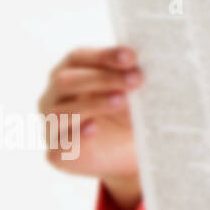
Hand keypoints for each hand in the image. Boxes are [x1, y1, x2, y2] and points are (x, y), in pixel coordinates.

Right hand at [39, 46, 143, 209]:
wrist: (129, 154)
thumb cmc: (128, 113)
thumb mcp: (135, 93)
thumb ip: (135, 77)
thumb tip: (156, 62)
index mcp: (73, 73)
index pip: (79, 57)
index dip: (104, 55)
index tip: (132, 56)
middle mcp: (56, 96)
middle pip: (67, 80)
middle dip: (103, 78)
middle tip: (136, 79)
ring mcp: (52, 124)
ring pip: (61, 110)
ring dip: (94, 103)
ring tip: (122, 100)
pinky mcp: (57, 153)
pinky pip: (61, 142)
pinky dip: (77, 133)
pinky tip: (94, 128)